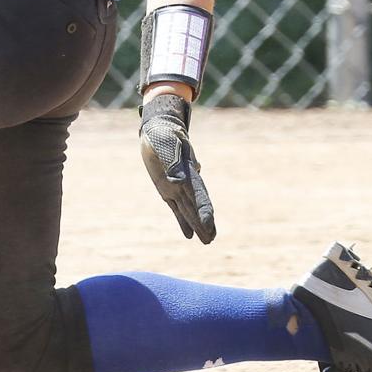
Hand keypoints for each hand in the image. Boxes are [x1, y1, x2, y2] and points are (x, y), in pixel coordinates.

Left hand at [139, 94, 215, 242]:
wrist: (160, 130)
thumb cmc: (162, 134)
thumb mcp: (164, 143)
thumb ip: (171, 159)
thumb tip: (179, 179)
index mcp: (187, 172)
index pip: (198, 194)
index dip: (204, 209)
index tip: (208, 224)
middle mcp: (185, 182)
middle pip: (196, 206)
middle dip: (204, 223)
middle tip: (211, 240)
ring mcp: (177, 187)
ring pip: (188, 210)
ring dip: (196, 225)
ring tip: (207, 241)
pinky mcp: (167, 189)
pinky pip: (176, 208)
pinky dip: (183, 221)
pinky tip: (189, 235)